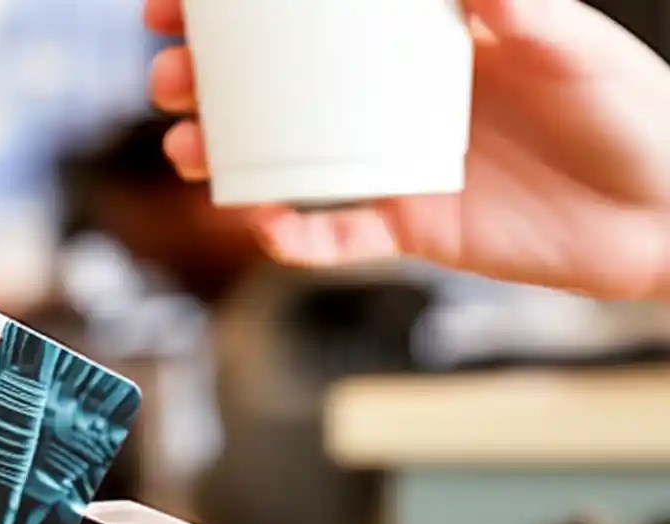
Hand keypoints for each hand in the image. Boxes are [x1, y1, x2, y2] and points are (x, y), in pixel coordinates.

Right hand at [148, 0, 669, 298]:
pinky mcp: (408, 227)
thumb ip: (510, 5)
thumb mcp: (568, 44)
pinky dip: (295, 238)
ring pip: (286, 161)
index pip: (317, 20)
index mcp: (419, 43)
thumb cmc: (632, 113)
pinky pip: (335, 238)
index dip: (243, 12)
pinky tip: (266, 226)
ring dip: (225, 157)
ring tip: (186, 150)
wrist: (668, 216)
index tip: (181, 6)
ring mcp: (392, 164)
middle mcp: (393, 101)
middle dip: (207, 82)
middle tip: (167, 80)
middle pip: (278, 89)